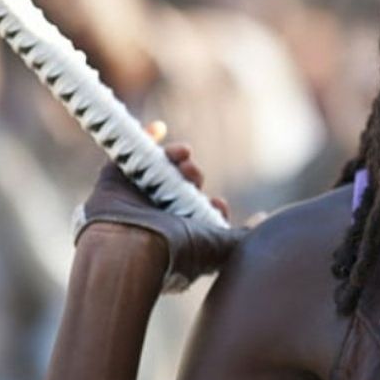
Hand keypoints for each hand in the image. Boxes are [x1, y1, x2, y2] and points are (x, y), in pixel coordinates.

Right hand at [72, 121, 244, 291]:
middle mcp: (155, 218)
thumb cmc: (179, 252)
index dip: (210, 204)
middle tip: (194, 177)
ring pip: (160, 169)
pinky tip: (159, 128)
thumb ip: (244, 236)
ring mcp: (134, 199)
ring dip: (177, 159)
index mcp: (177, 237)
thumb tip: (264, 221)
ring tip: (183, 158)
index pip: (197, 213)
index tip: (216, 204)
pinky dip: (144, 138)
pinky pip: (128, 155)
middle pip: (180, 187)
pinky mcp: (114, 182)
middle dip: (194, 176)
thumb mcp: (222, 247)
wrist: (131, 249)